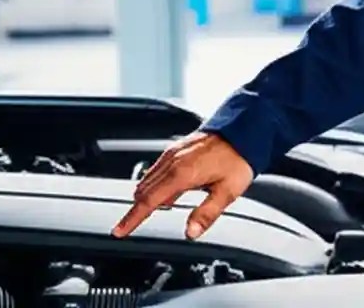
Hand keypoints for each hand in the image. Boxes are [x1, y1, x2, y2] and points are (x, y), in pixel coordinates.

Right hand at [111, 131, 253, 239]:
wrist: (244, 130)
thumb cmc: (238, 158)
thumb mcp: (228, 192)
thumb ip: (207, 214)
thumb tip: (190, 232)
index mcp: (182, 174)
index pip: (148, 202)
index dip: (132, 219)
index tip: (119, 231)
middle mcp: (172, 162)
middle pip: (143, 191)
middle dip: (136, 209)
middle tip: (131, 226)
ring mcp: (173, 153)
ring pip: (147, 179)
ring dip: (145, 196)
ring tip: (151, 210)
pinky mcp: (177, 148)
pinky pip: (156, 168)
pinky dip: (153, 182)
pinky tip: (165, 190)